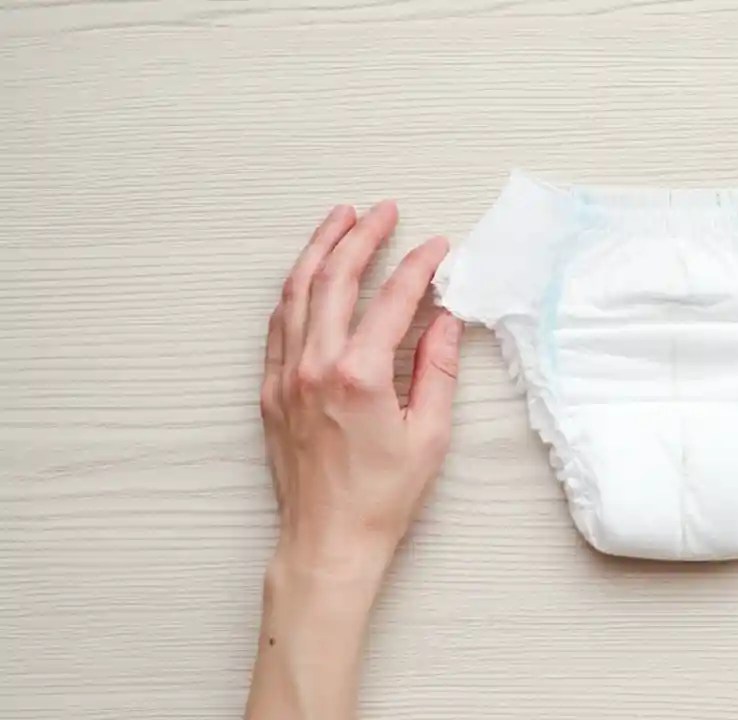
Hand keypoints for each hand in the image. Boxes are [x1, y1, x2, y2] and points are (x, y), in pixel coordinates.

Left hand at [260, 201, 461, 577]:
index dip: (418, 266)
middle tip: (383, 211)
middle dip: (361, 236)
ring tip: (339, 220)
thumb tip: (445, 320)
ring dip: (319, 250)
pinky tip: (308, 276)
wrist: (329, 541)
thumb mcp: (430, 435)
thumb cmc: (382, 498)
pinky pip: (278, 325)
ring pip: (297, 293)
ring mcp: (286, 375)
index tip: (437, 247)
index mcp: (360, 375)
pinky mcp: (270, 390)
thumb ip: (438, 369)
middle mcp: (316, 365)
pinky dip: (295, 291)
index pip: (392, 299)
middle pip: (336, 279)